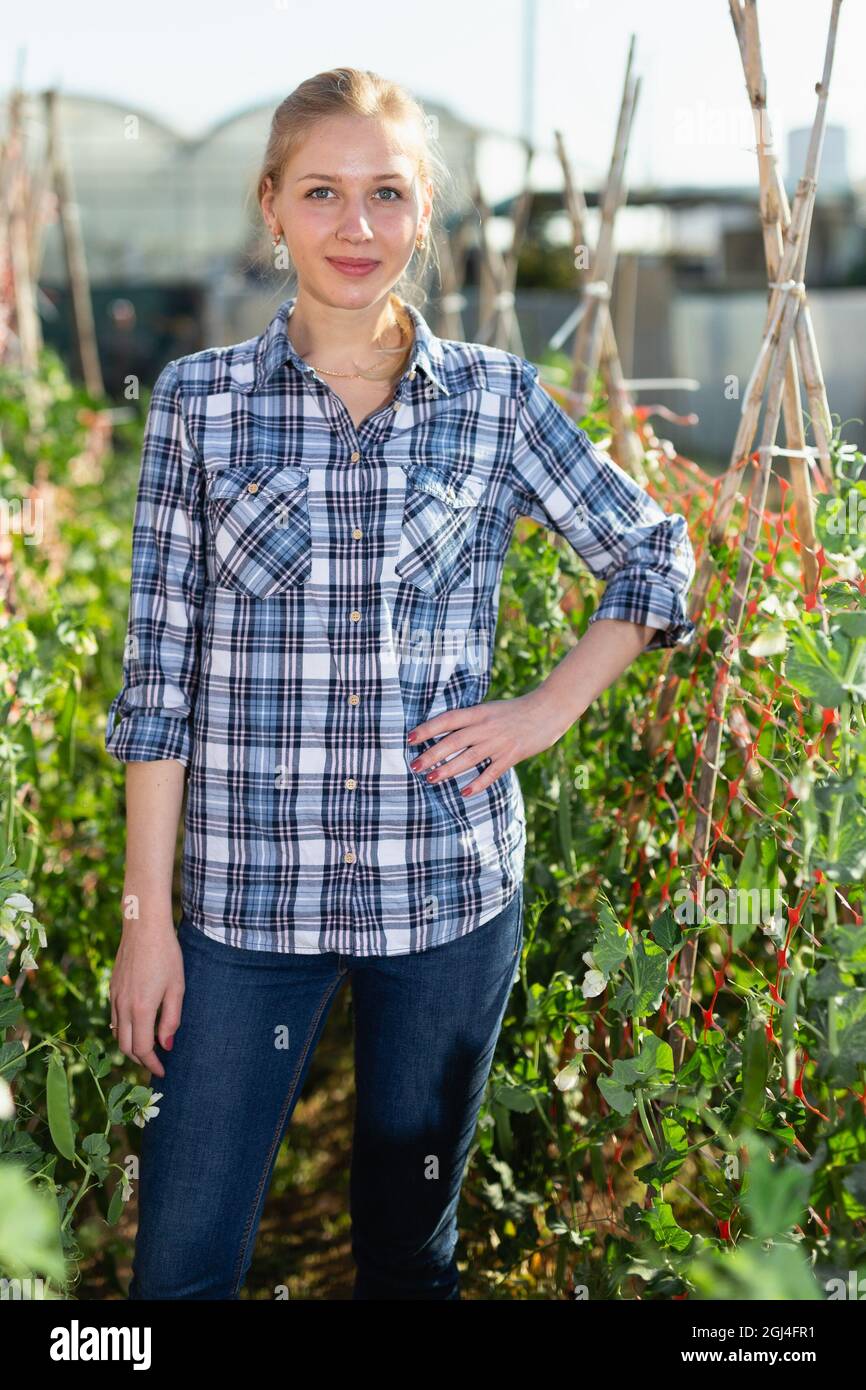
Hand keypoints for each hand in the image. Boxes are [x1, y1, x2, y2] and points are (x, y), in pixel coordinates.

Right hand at [110, 914, 184, 1078]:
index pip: (142, 1049)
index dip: (152, 1064)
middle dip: (140, 1059)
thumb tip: (166, 1045)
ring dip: (130, 1045)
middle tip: (156, 1062)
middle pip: (125, 1047)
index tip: (163, 1071)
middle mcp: (123, 1007)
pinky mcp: (112, 988)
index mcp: (141, 1009)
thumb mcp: (177, 987)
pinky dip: (123, 1029)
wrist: (143, 927)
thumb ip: (171, 1019)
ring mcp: (114, 997)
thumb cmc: (166, 955)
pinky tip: (137, 1025)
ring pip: (116, 1033)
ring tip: (148, 1046)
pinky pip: (114, 1018)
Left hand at [407, 688, 570, 797]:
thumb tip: (446, 732)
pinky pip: (492, 772)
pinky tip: (465, 792)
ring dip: (448, 769)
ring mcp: (499, 742)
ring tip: (431, 779)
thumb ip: (471, 721)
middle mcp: (486, 726)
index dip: (428, 728)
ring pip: (469, 758)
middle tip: (414, 766)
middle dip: (432, 754)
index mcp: (479, 712)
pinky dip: (478, 783)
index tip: (410, 738)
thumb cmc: (516, 710)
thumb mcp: (490, 709)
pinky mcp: (512, 755)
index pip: (448, 719)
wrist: (548, 709)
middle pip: (453, 741)